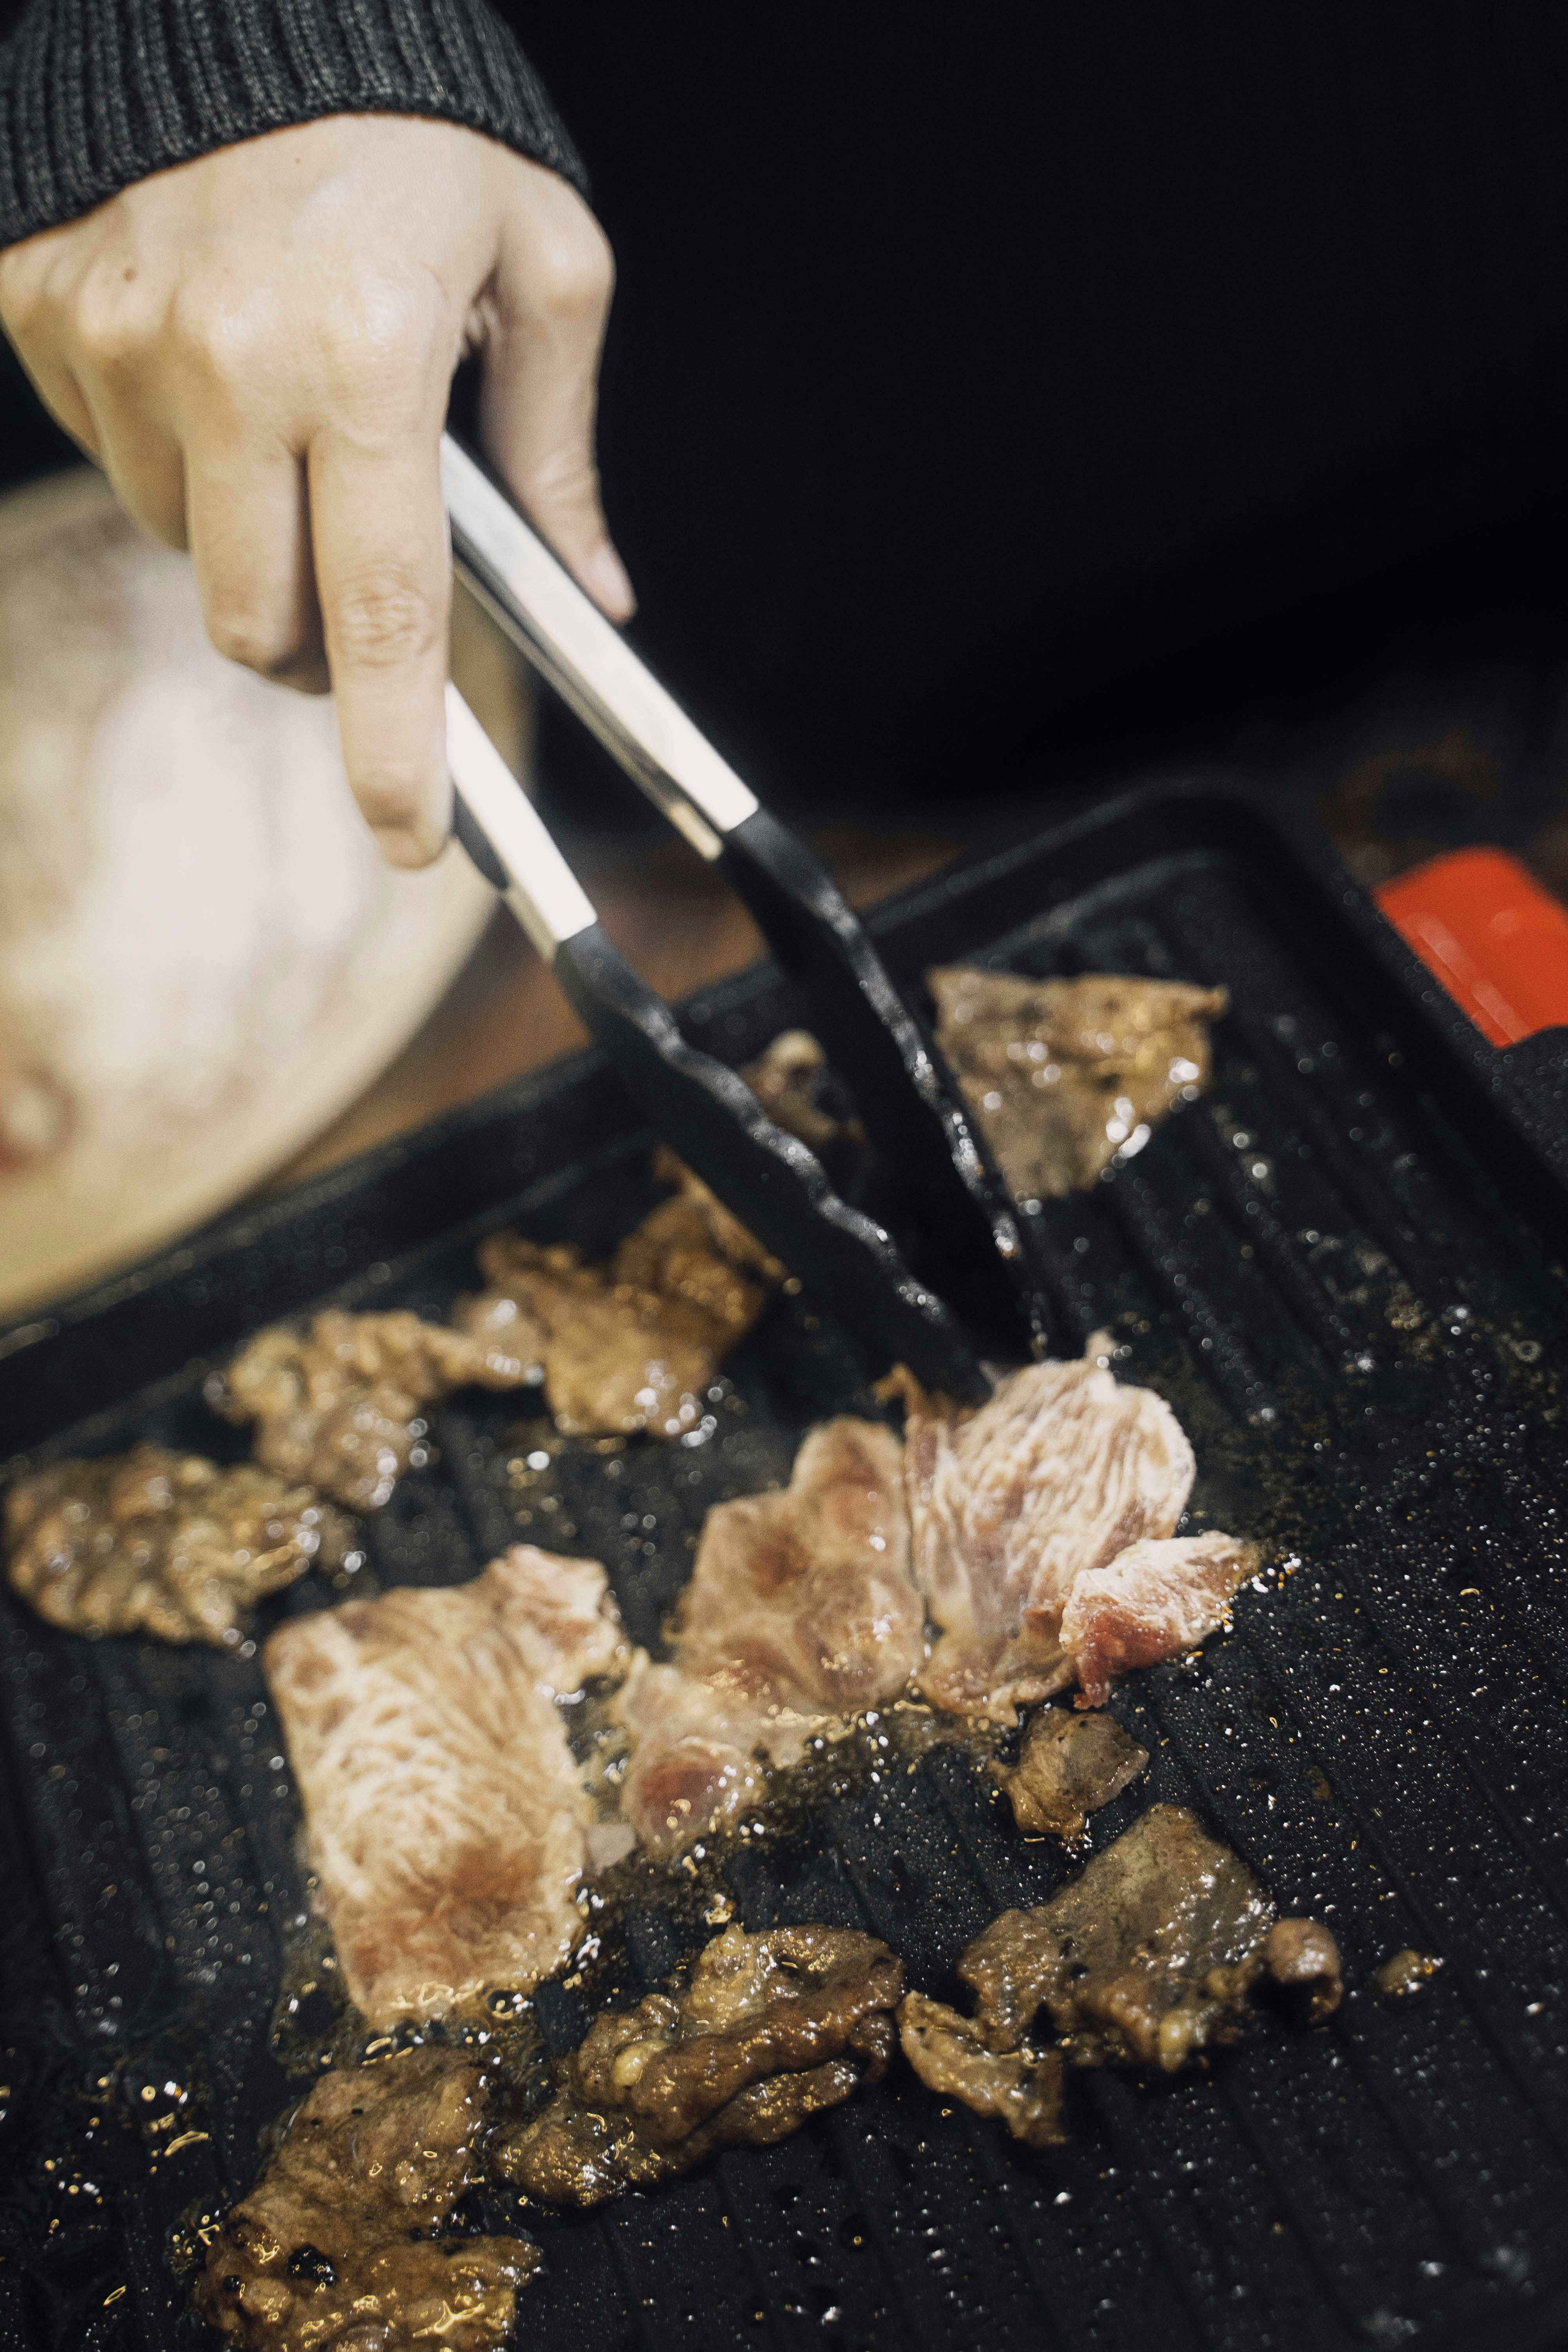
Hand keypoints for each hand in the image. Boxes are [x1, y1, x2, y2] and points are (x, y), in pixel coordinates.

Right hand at [0, 115, 631, 865]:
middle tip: (357, 599)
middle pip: (258, 624)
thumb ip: (560, 452)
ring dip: (245, 537)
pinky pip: (112, 456)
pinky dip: (174, 452)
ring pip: (184, 551)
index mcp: (368, 358)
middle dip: (315, 651)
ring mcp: (118, 338)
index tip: (412, 837)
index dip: (392, 749)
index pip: (381, 613)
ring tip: (291, 426)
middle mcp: (229, 360)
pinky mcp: (44, 312)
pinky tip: (217, 370)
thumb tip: (598, 594)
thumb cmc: (421, 131)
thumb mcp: (541, 270)